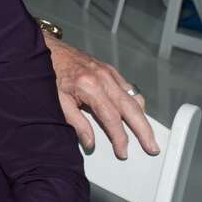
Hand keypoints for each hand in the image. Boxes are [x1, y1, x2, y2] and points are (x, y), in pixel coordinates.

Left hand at [44, 34, 158, 158]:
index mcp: (91, 87)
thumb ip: (76, 123)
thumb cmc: (52, 74)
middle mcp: (104, 79)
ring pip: (134, 98)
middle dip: (144, 131)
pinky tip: (136, 113)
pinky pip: (129, 88)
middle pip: (131, 109)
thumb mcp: (59, 101)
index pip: (112, 118)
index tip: (123, 152)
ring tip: (147, 134)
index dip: (119, 137)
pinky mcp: (110, 70)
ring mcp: (109, 73)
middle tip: (152, 148)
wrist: (49, 49)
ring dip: (143, 117)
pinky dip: (136, 102)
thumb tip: (90, 142)